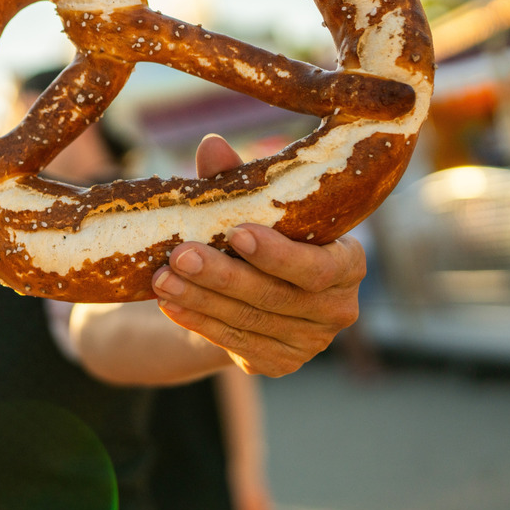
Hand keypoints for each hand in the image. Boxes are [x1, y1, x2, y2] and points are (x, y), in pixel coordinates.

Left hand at [151, 135, 364, 375]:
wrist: (250, 296)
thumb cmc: (257, 240)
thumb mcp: (250, 210)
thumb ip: (237, 182)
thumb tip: (211, 145)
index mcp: (348, 262)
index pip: (320, 267)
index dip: (278, 254)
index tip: (237, 233)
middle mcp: (338, 308)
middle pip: (276, 296)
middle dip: (223, 275)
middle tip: (180, 255)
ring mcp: (310, 342)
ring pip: (249, 320)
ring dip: (200, 299)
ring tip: (161, 278)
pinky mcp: (278, 363)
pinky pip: (234, 342)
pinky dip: (198, 321)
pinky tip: (169, 303)